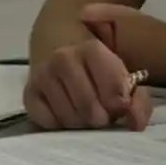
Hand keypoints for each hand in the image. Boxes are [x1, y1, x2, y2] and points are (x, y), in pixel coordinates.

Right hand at [22, 5, 153, 131]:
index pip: (112, 90)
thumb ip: (138, 97)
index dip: (120, 104)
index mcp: (91, 49)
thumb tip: (136, 123)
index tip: (121, 105)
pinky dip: (62, 125)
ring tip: (87, 111)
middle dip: (102, 118)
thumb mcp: (123, 71)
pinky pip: (49, 124)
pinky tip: (68, 112)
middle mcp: (63, 59)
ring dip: (82, 123)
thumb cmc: (97, 62)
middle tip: (104, 112)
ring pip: (69, 120)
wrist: (58, 39)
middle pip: (90, 109)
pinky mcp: (28, 94)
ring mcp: (42, 76)